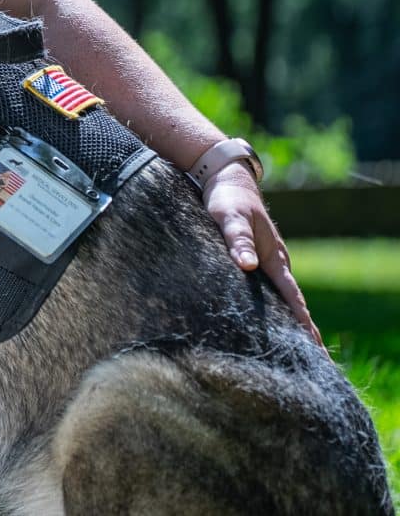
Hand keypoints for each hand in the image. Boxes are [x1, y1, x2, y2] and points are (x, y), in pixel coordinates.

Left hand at [201, 163, 321, 345]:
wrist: (224, 179)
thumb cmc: (227, 199)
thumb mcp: (228, 217)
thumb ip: (236, 240)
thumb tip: (247, 266)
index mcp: (274, 257)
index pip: (292, 297)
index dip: (303, 322)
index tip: (314, 346)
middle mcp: (274, 263)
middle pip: (292, 303)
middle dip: (305, 331)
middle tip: (317, 361)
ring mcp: (265, 262)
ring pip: (280, 298)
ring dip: (289, 321)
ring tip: (297, 350)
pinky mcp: (252, 260)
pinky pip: (266, 290)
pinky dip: (272, 308)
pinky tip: (268, 322)